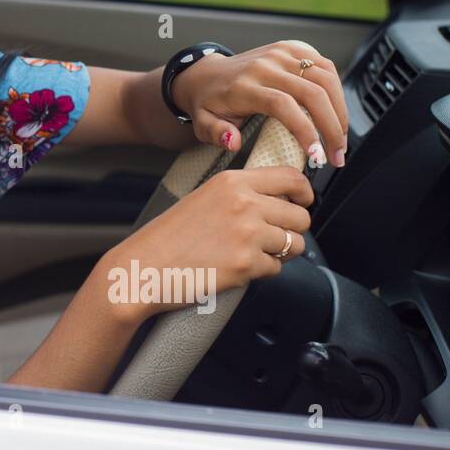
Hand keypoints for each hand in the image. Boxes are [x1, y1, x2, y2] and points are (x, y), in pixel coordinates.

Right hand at [100, 166, 313, 324]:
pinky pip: (276, 268)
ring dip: (279, 253)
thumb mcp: (204, 198)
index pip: (290, 178)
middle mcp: (243, 203)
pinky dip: (262, 271)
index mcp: (232, 182)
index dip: (305, 192)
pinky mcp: (246, 263)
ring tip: (251, 254)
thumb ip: (241, 195)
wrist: (144, 266)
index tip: (304, 202)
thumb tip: (281, 202)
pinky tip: (237, 268)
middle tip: (272, 238)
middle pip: (300, 215)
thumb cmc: (169, 237)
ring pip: (294, 244)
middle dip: (292, 230)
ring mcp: (247, 233)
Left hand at [171, 40, 348, 166]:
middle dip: (332, 128)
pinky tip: (336, 112)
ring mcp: (280, 53)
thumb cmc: (209, 103)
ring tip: (340, 139)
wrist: (207, 75)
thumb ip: (215, 133)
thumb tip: (234, 142)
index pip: (282, 104)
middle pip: (312, 92)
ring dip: (340, 111)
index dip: (304, 130)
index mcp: (243, 86)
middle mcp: (265, 66)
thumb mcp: (202, 123)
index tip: (316, 155)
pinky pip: (325, 65)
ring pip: (326, 78)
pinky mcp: (292, 48)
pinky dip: (337, 90)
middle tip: (336, 156)